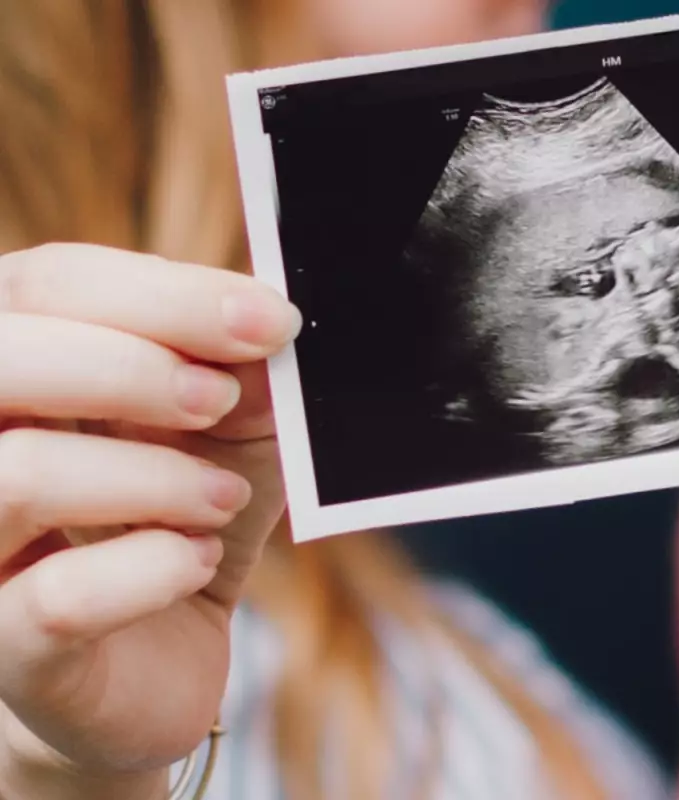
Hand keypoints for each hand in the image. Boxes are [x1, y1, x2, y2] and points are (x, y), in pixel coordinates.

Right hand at [0, 244, 300, 798]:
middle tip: (219, 400)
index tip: (271, 321)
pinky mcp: (8, 648)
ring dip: (153, 476)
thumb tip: (267, 326)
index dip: (164, 293)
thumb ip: (240, 377)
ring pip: (18, 475)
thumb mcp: (226, 433)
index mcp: (18, 369)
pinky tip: (197, 562)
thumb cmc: (174, 519)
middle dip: (132, 368)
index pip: (46, 285)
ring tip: (224, 499)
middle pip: (4, 359)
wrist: (154, 658)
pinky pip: (59, 598)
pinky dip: (152, 569)